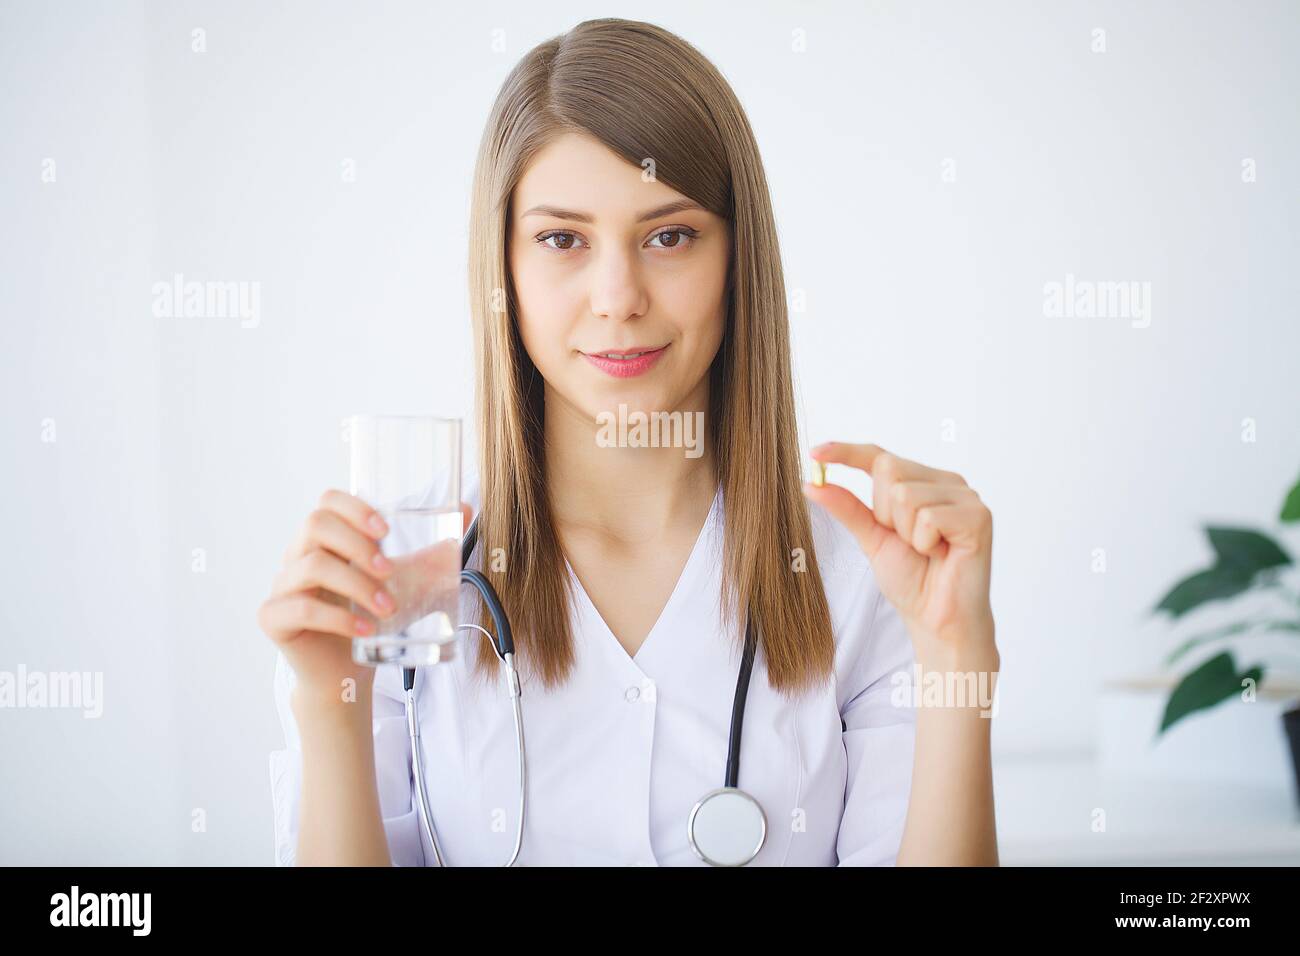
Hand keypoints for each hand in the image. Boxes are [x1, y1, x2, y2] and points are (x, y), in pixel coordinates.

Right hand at [257, 489, 473, 702]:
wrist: (345, 672)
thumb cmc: (369, 618)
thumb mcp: (405, 581)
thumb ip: (430, 550)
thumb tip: (468, 511)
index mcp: (326, 540)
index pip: (328, 501)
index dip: (355, 507)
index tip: (386, 530)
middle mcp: (298, 556)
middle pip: (316, 524)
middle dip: (358, 544)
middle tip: (390, 571)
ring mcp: (282, 586)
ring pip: (311, 565)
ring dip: (356, 583)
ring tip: (388, 607)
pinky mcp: (274, 618)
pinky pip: (302, 608)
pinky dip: (339, 617)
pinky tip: (366, 629)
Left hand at [802, 442, 994, 664]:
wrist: (936, 620)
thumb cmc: (911, 580)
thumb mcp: (871, 538)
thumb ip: (846, 508)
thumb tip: (812, 482)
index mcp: (923, 482)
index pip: (880, 455)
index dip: (846, 452)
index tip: (814, 453)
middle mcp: (947, 482)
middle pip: (889, 468)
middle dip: (884, 513)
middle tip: (906, 542)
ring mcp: (966, 497)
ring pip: (906, 494)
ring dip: (905, 533)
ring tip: (926, 551)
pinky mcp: (978, 516)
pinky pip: (929, 516)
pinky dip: (924, 542)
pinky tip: (941, 555)